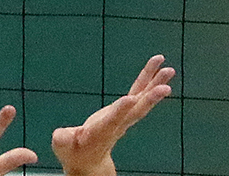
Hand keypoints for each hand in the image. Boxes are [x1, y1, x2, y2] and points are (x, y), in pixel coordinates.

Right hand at [51, 55, 173, 175]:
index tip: (131, 98)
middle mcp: (118, 123)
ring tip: (168, 69)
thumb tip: (60, 135)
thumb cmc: (74, 152)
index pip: (114, 120)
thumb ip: (63, 140)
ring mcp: (124, 116)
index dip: (121, 109)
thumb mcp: (63, 147)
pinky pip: (138, 92)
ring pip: (142, 98)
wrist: (90, 161)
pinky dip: (148, 79)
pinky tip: (157, 68)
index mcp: (101, 131)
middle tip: (165, 87)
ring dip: (155, 84)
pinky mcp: (124, 109)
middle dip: (150, 99)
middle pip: (136, 110)